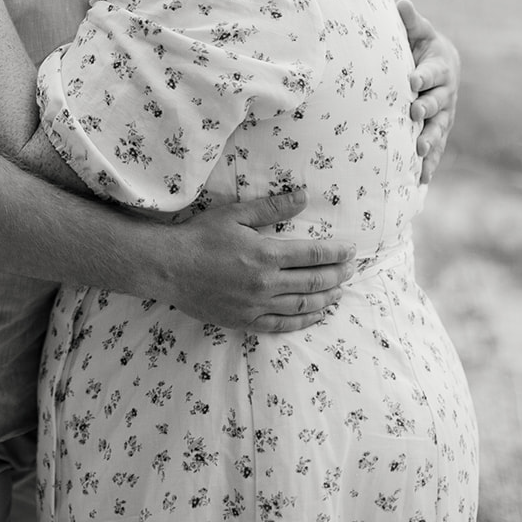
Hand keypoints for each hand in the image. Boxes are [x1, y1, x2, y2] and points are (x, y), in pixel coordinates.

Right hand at [169, 190, 354, 332]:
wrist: (169, 267)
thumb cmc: (201, 237)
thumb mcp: (236, 214)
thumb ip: (273, 207)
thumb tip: (303, 196)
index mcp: (266, 254)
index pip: (313, 254)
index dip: (336, 253)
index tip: (351, 250)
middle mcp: (266, 283)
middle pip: (313, 282)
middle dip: (337, 275)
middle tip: (352, 270)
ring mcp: (256, 306)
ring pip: (301, 306)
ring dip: (325, 299)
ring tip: (339, 292)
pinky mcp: (245, 321)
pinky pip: (281, 325)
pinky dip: (302, 321)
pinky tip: (315, 315)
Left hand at [397, 0, 458, 183]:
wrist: (441, 64)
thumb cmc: (422, 44)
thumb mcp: (418, 31)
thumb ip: (410, 21)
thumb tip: (402, 3)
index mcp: (440, 66)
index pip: (431, 72)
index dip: (422, 76)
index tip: (411, 80)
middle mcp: (446, 93)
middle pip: (437, 102)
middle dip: (426, 108)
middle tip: (414, 113)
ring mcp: (444, 114)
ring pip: (439, 129)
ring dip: (430, 140)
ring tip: (419, 151)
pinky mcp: (439, 131)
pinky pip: (437, 148)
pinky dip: (431, 163)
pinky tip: (422, 179)